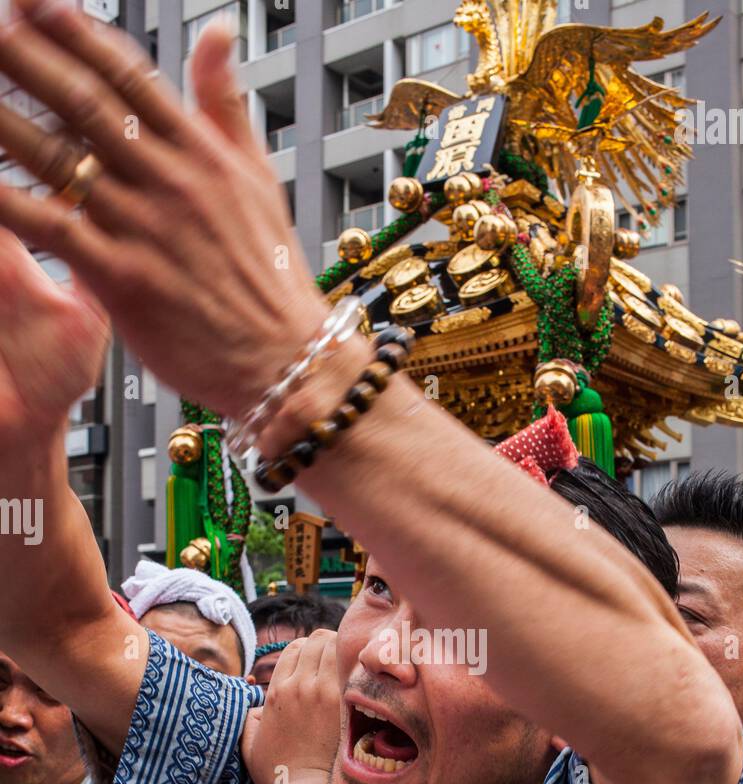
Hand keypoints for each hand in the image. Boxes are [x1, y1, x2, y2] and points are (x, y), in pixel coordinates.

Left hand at [0, 4, 325, 417]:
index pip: (128, 72)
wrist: (286, 359)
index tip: (32, 1)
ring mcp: (145, 228)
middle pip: (84, 102)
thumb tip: (218, 31)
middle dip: (26, 59)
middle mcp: (170, 181)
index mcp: (202, 153)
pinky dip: (10, 202)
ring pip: (59, 158)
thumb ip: (226, 102)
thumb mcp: (260, 178)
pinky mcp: (124, 279)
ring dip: (3, 119)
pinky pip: (53, 228)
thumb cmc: (272, 279)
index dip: (74, 30)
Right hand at [242, 630, 341, 783]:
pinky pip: (351, 665)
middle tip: (339, 665)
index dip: (307, 652)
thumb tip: (257, 708)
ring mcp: (323, 692)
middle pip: (317, 640)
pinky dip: (356, 666)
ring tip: (350, 670)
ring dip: (343, 654)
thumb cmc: (277, 775)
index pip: (295, 648)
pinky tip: (361, 680)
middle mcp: (298, 686)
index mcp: (276, 693)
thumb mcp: (250, 745)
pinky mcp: (345, 703)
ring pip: (335, 646)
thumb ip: (250, 720)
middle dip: (328, 648)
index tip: (318, 666)